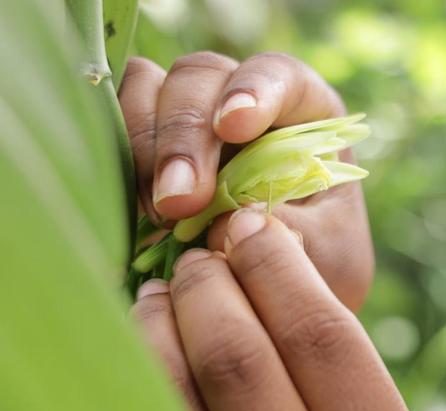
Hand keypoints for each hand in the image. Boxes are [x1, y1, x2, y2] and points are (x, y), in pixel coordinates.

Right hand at [119, 51, 371, 311]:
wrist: (284, 297)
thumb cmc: (320, 263)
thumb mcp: (328, 255)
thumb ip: (292, 232)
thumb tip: (230, 220)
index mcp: (305, 110)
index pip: (278, 74)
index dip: (253, 91)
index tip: (233, 126)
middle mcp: (241, 98)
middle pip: (200, 76)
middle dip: (184, 134)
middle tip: (179, 202)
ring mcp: (187, 113)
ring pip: (147, 86)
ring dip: (145, 146)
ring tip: (159, 214)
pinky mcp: (144, 139)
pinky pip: (111, 119)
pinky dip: (116, 160)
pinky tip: (133, 211)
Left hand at [130, 208, 435, 410]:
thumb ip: (347, 389)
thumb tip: (268, 275)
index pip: (327, 340)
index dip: (279, 267)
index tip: (255, 226)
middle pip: (245, 358)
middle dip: (213, 280)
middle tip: (204, 249)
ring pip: (177, 396)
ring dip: (160, 318)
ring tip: (167, 287)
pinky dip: (132, 375)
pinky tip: (139, 346)